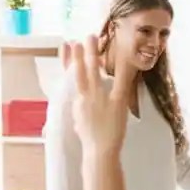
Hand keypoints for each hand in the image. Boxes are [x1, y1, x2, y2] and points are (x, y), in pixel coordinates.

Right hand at [64, 35, 132, 153]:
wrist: (99, 152)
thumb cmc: (90, 141)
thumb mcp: (79, 124)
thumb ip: (79, 112)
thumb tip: (77, 106)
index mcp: (77, 101)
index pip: (71, 76)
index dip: (68, 60)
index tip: (66, 45)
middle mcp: (85, 97)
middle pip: (80, 70)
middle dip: (80, 53)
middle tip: (80, 38)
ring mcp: (99, 99)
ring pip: (93, 72)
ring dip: (92, 54)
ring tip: (91, 38)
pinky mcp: (116, 103)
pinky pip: (119, 83)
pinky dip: (122, 71)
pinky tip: (124, 59)